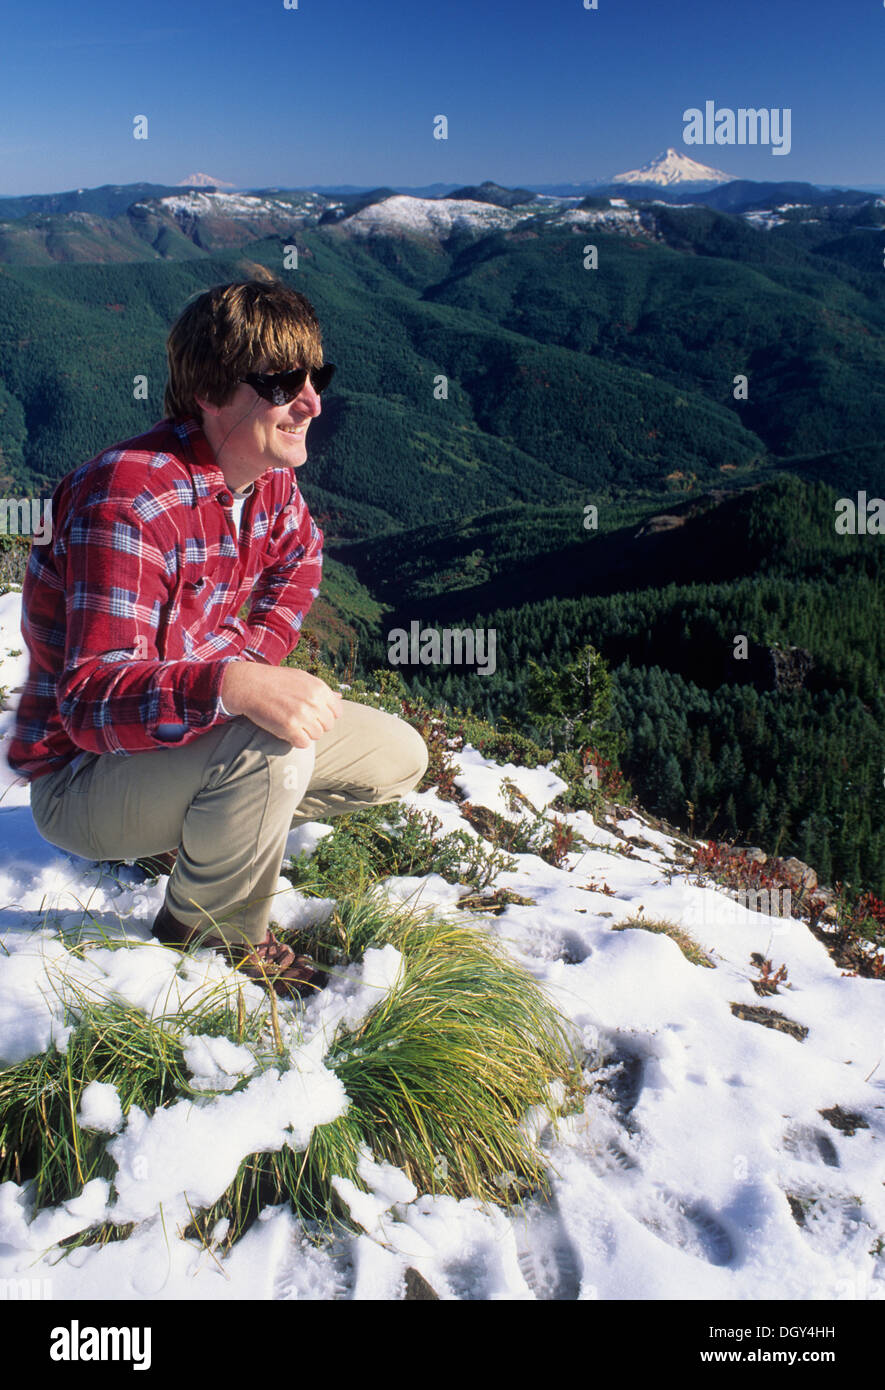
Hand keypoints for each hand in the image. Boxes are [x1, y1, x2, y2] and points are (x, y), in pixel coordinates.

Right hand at [221, 661, 342, 747]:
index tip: (314, 715)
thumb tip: (340, 697)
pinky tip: (287, 731)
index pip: (337, 712)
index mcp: (320, 688)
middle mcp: (314, 702)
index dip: (326, 715)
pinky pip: (304, 743)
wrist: (249, 685)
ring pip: (317, 735)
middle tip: (300, 720)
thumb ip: (321, 690)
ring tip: (293, 724)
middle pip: (328, 726)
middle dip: (316, 725)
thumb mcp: (301, 678)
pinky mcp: (289, 727)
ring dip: (306, 733)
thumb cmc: (275, 681)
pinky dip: (297, 741)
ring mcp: (302, 715)